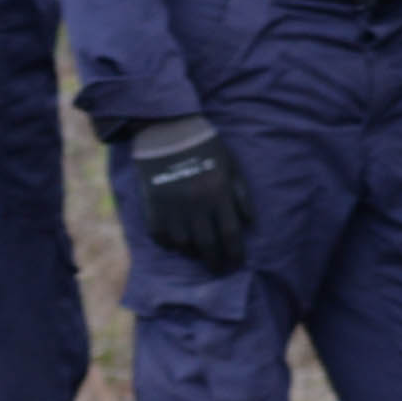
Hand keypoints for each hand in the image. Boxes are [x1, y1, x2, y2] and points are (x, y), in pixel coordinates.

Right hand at [124, 116, 257, 270]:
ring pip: (183, 244)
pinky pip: (159, 235)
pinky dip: (168, 243)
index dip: (235, 254)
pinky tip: (175, 243)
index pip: (230, 234)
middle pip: (208, 245)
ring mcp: (172, 206)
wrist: (167, 130)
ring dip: (192, 253)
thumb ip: (241, 195)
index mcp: (218, 194)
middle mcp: (196, 204)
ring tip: (198, 255)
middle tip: (218, 270)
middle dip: (215, 262)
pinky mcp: (152, 205)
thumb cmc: (205, 147)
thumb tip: (249, 223)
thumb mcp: (231, 165)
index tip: (237, 264)